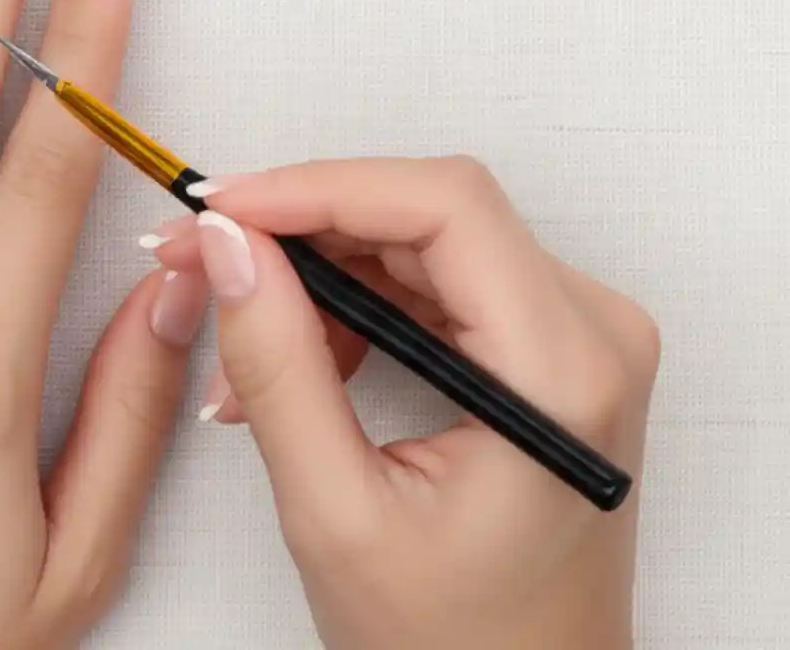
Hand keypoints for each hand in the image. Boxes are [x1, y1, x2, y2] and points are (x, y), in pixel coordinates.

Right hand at [151, 158, 659, 648]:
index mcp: (564, 371)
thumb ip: (280, 369)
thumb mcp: (338, 513)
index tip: (222, 207)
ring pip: (421, 246)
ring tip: (238, 354)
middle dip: (300, 230)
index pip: (444, 207)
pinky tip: (293, 364)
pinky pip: (433, 287)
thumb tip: (227, 249)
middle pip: (428, 216)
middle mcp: (591, 334)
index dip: (318, 187)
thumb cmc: (458, 642)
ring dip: (317, 278)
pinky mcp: (542, 352)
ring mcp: (573, 339)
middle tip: (200, 259)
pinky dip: (351, 310)